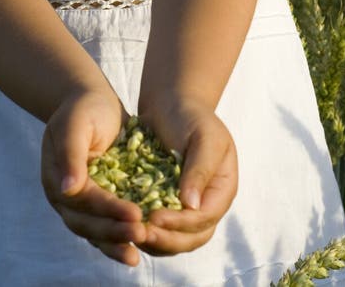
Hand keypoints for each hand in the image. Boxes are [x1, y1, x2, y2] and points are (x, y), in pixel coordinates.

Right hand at [41, 87, 146, 265]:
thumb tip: (67, 190)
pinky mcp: (96, 202)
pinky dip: (118, 239)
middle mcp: (64, 196)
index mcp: (55, 178)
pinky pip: (105, 226)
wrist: (91, 101)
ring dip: (115, 243)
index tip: (136, 215)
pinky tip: (138, 249)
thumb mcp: (75, 123)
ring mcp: (79, 202)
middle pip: (86, 224)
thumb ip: (71, 154)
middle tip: (142, 234)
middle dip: (114, 232)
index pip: (84, 200)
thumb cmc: (83, 107)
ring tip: (138, 255)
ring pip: (94, 232)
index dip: (109, 210)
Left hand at [136, 98, 237, 255]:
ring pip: (173, 239)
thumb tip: (191, 204)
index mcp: (221, 189)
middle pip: (191, 238)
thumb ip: (200, 168)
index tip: (155, 217)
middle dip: (166, 239)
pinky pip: (157, 227)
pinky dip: (143, 229)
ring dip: (153, 241)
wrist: (170, 103)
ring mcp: (185, 208)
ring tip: (130, 233)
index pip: (205, 219)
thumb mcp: (203, 137)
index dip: (181, 223)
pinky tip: (123, 225)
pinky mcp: (165, 205)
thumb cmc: (190, 115)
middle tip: (140, 233)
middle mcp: (206, 204)